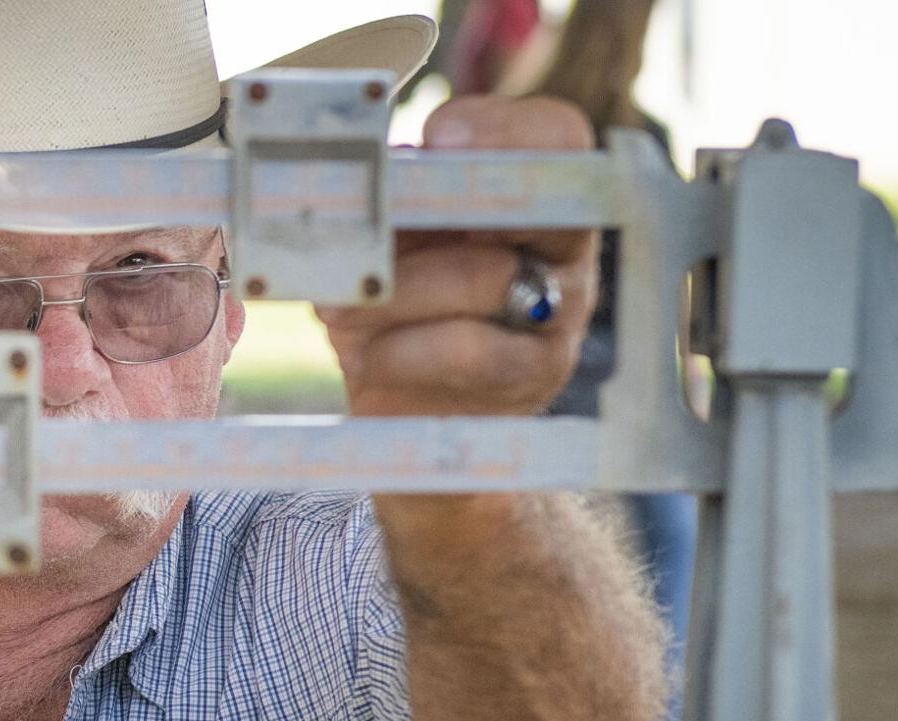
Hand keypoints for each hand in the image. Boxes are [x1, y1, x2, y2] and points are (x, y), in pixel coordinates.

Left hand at [317, 96, 599, 417]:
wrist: (403, 413)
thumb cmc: (390, 309)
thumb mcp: (384, 244)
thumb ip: (386, 201)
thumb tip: (350, 172)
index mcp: (530, 195)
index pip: (556, 137)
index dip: (502, 130)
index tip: (434, 136)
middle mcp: (561, 249)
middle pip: (541, 204)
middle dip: (445, 205)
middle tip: (368, 221)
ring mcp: (557, 316)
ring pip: (488, 278)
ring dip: (397, 291)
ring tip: (336, 305)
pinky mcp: (531, 380)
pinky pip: (471, 353)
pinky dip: (403, 349)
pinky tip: (363, 356)